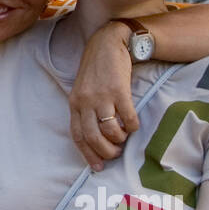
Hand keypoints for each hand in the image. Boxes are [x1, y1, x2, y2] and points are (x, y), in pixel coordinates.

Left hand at [69, 22, 140, 170]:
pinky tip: (133, 125)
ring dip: (119, 139)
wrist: (109, 42)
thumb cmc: (97, 69)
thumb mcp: (84, 89)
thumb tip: (96, 135)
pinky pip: (127, 117)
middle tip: (115, 154)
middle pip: (92, 137)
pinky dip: (132, 126)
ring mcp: (102, 96)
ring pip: (110, 130)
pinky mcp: (119, 90)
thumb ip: (86, 109)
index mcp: (75, 103)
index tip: (97, 167)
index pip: (77, 135)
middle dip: (105, 151)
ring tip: (124, 137)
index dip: (87, 153)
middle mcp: (85, 101)